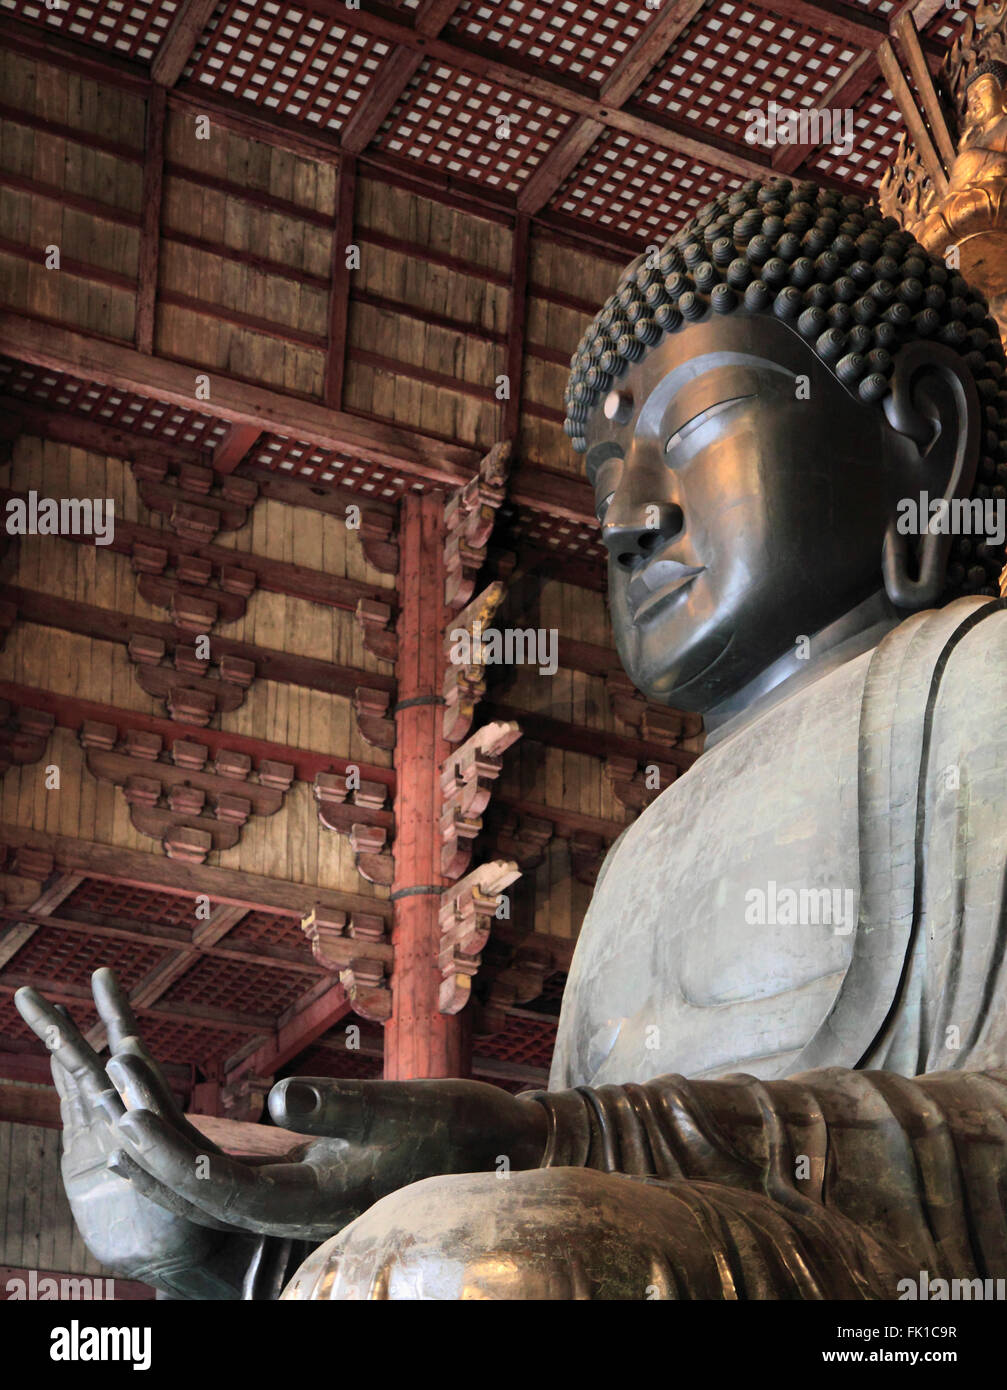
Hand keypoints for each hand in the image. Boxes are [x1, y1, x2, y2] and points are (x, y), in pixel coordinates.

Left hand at [17, 968, 548, 1256]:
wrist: (499, 1147)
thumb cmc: (457, 1128)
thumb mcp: (402, 1108)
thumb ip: (339, 1108)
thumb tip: (275, 1096)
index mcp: (314, 1201)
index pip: (220, 1186)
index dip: (172, 1151)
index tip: (131, 1108)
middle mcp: (298, 1207)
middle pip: (205, 1189)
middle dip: (155, 1147)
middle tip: (109, 1095)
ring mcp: (302, 1193)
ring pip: (216, 1182)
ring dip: (170, 1146)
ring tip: (123, 1106)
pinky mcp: (309, 1174)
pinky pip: (238, 1168)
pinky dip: (200, 1145)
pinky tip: (177, 1122)